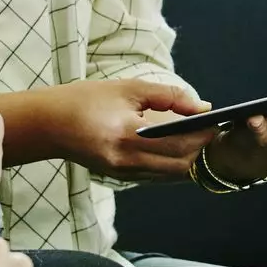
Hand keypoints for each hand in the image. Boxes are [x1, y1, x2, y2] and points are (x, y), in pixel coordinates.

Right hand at [29, 77, 217, 181]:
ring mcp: (123, 173)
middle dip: (200, 148)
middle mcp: (126, 160)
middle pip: (179, 163)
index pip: (179, 141)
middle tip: (212, 131)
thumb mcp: (127, 88)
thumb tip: (202, 107)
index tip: (218, 122)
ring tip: (199, 139)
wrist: (48, 124)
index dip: (203, 134)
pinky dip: (172, 164)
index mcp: (127, 134)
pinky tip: (179, 149)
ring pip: (171, 174)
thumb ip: (168, 96)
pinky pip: (157, 175)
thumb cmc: (85, 100)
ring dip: (189, 159)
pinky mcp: (120, 178)